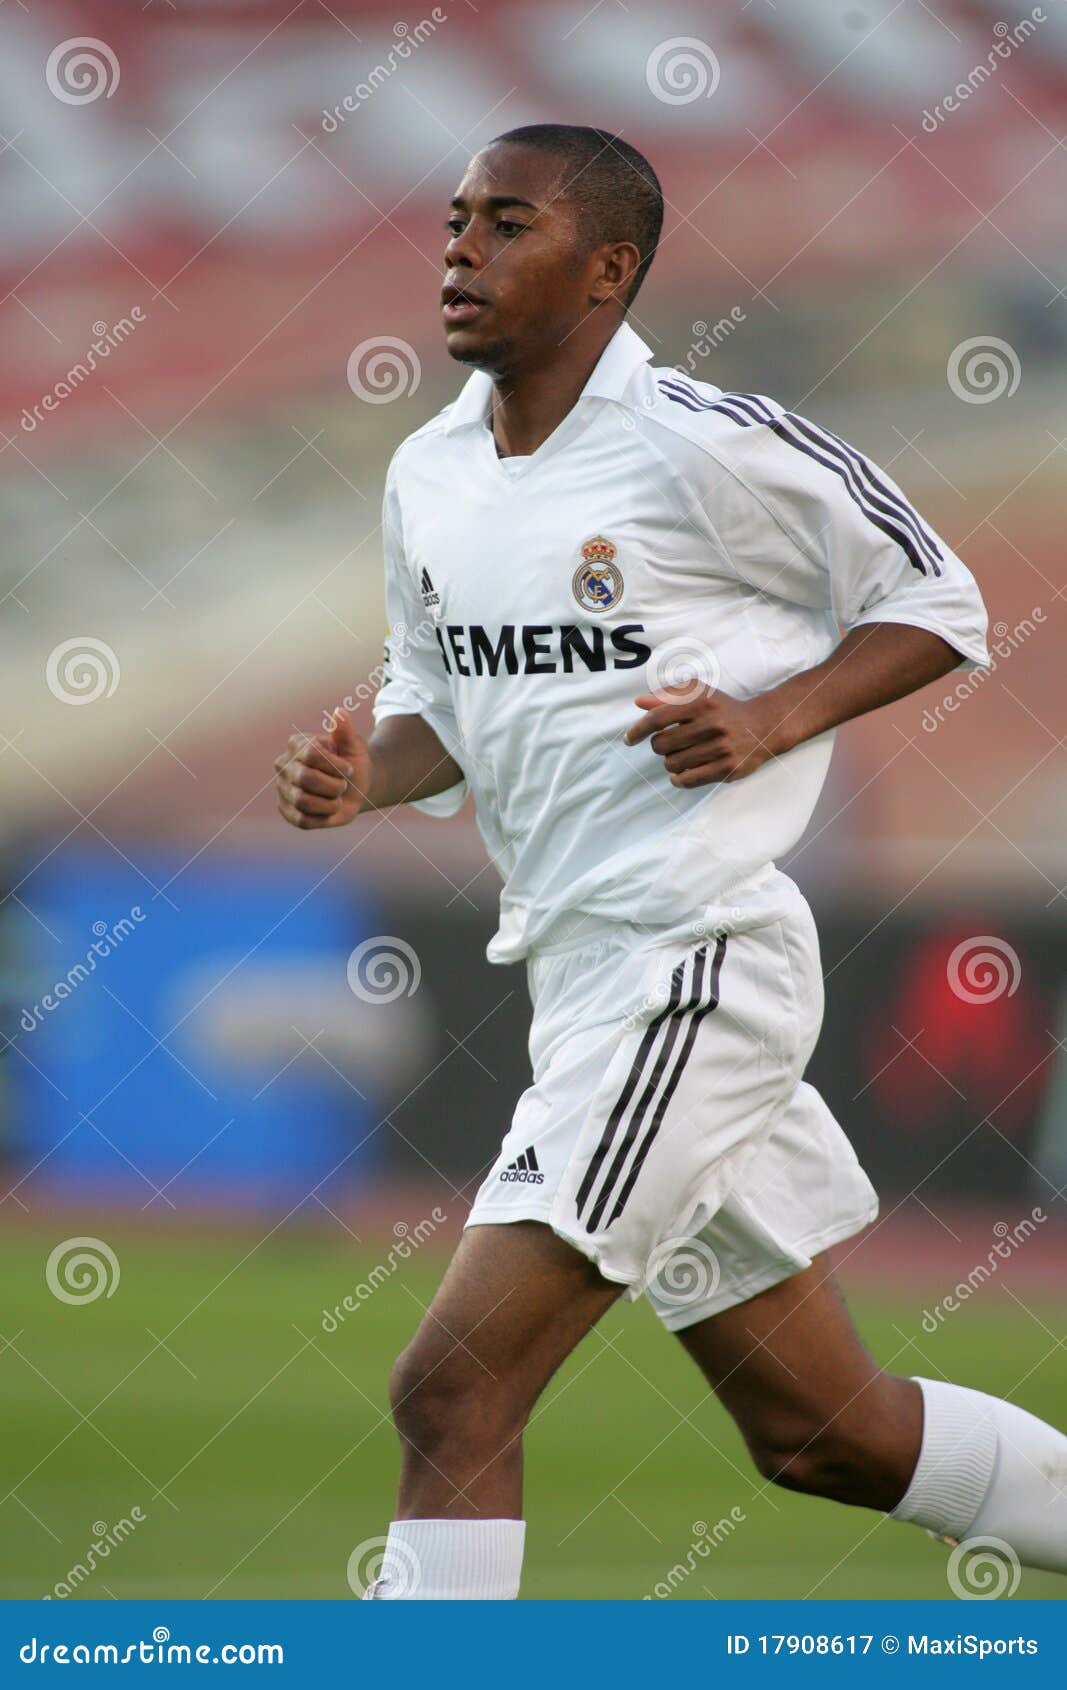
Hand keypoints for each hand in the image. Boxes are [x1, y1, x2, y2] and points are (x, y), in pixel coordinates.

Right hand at [275, 707, 372, 828]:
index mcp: (297, 744)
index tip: (349, 769)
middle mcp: (284, 765)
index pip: (311, 754)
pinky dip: (323, 817)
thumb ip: (346, 732)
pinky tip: (330, 809)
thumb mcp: (354, 747)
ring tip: (337, 798)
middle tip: (343, 785)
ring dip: (330, 802)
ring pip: (303, 801)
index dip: (335, 765)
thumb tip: (340, 713)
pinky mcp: (287, 811)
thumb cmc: (353, 762)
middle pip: (305, 778)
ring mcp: (283, 789)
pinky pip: (303, 820)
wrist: (357, 788)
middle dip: (333, 785)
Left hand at [624, 684, 780, 787]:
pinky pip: (688, 780)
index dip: (638, 730)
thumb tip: (639, 702)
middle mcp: (712, 724)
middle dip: (658, 747)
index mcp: (701, 702)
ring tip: (680, 756)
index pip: (658, 719)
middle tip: (668, 744)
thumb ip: (668, 696)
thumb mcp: (699, 695)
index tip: (629, 739)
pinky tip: (681, 773)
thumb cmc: (723, 709)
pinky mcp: (728, 768)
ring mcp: (721, 748)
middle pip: (661, 745)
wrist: (763, 726)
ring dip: (670, 763)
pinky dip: (678, 779)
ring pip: (672, 764)